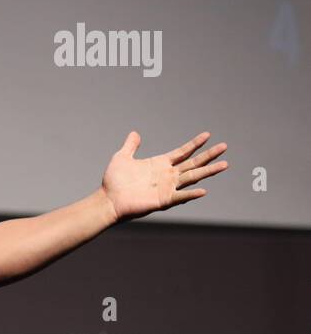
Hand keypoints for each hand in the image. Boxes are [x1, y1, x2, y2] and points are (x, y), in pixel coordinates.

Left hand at [100, 131, 227, 222]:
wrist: (108, 200)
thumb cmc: (114, 181)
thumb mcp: (122, 158)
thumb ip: (131, 146)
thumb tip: (135, 133)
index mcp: (160, 164)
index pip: (183, 152)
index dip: (195, 144)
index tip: (208, 135)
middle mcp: (167, 175)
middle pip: (193, 163)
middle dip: (209, 155)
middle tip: (225, 146)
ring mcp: (167, 188)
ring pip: (192, 177)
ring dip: (208, 172)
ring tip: (224, 164)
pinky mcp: (163, 200)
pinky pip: (180, 196)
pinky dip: (191, 194)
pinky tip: (203, 190)